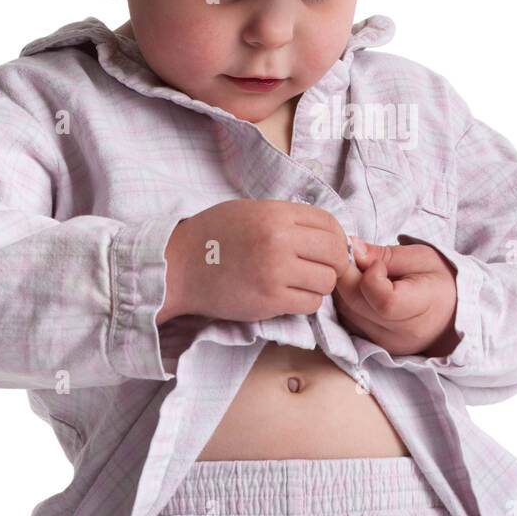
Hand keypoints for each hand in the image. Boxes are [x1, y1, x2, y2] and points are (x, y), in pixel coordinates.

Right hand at [163, 199, 352, 322]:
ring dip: (318, 285)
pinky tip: (288, 297)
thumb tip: (325, 232)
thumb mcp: (250, 211)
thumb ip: (286, 219)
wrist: (179, 267)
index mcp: (276, 214)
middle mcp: (279, 239)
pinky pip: (311, 304)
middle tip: (318, 269)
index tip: (329, 248)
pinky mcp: (270, 300)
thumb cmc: (212, 237)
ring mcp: (276, 271)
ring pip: (327, 281)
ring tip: (299, 283)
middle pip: (335, 253)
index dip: (337, 237)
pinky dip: (305, 303)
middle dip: (333, 263)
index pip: (330, 223)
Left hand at [331, 237, 458, 356]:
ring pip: (346, 311)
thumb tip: (353, 249)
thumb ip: (385, 254)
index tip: (378, 264)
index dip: (371, 276)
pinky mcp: (373, 345)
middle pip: (356, 304)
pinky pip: (347, 320)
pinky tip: (365, 292)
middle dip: (349, 275)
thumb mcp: (421, 258)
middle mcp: (401, 334)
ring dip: (346, 288)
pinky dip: (349, 302)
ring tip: (366, 276)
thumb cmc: (439, 282)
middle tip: (360, 260)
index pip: (383, 300)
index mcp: (421, 310)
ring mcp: (384, 344)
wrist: (451, 314)